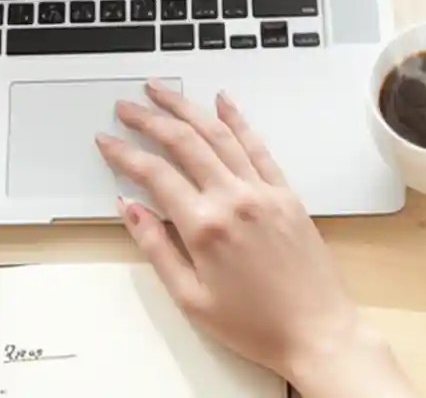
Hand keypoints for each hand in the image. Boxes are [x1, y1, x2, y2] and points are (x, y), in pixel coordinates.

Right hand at [97, 81, 414, 397]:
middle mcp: (234, 199)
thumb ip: (156, 247)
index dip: (124, 153)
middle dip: (150, 119)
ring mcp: (263, 192)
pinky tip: (222, 102)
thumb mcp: (190, 297)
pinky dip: (237, 120)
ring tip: (162, 91)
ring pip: (219, 134)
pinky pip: (258, 146)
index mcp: (205, 227)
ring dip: (186, 108)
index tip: (106, 140)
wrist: (319, 333)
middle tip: (126, 107)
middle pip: (184, 142)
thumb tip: (128, 208)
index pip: (154, 174)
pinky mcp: (286, 194)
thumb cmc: (255, 326)